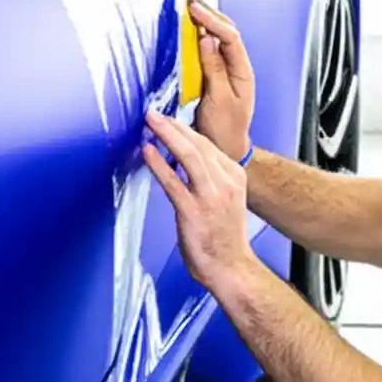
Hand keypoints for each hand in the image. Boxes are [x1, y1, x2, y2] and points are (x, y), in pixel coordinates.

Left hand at [143, 110, 255, 291]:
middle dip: (174, 125)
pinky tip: (147, 151)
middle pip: (198, 144)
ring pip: (188, 156)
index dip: (184, 129)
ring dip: (167, 135)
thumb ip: (210, 178)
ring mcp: (210, 196)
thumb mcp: (226, 199)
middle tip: (153, 113)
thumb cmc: (224, 237)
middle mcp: (225, 182)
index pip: (207, 144)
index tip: (168, 119)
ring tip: (150, 122)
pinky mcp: (194, 211)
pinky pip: (173, 182)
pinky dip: (159, 164)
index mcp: (234, 176)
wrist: (231, 268)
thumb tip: (185, 160)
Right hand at [189, 0, 254, 162]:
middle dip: (208, 13)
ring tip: (188, 6)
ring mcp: (223, 70)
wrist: (224, 150)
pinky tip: (186, 29)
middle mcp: (235, 67)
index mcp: (242, 72)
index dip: (212, 20)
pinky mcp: (211, 76)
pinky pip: (205, 51)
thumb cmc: (225, 131)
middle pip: (225, 31)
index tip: (194, 9)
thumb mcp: (219, 102)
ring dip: (202, 21)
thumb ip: (214, 70)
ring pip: (215, 38)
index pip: (230, 37)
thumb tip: (207, 40)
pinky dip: (195, 37)